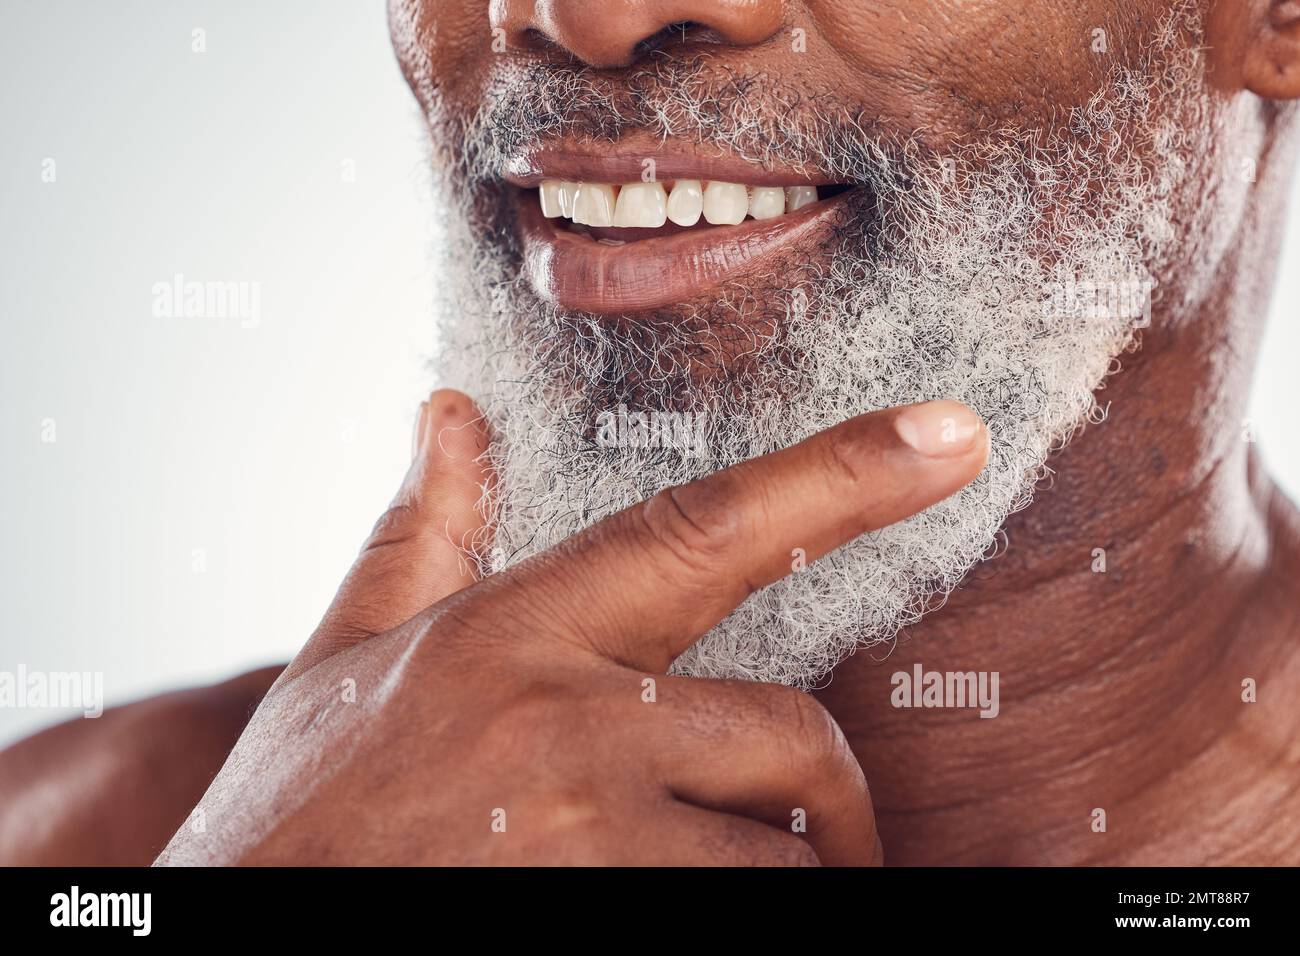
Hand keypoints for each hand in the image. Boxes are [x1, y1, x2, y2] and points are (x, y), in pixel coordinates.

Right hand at [156, 390, 987, 865]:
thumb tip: (446, 414)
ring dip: (776, 872)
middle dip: (822, 799)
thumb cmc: (300, 813)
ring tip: (701, 874)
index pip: (706, 530)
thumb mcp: (348, 656)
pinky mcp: (602, 916)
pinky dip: (739, 904)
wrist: (241, 922)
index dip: (841, 475)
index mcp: (515, 632)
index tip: (951, 434)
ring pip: (784, 852)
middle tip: (805, 831)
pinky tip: (664, 896)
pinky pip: (746, 909)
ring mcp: (588, 838)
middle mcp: (563, 725)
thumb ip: (423, 533)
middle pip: (797, 740)